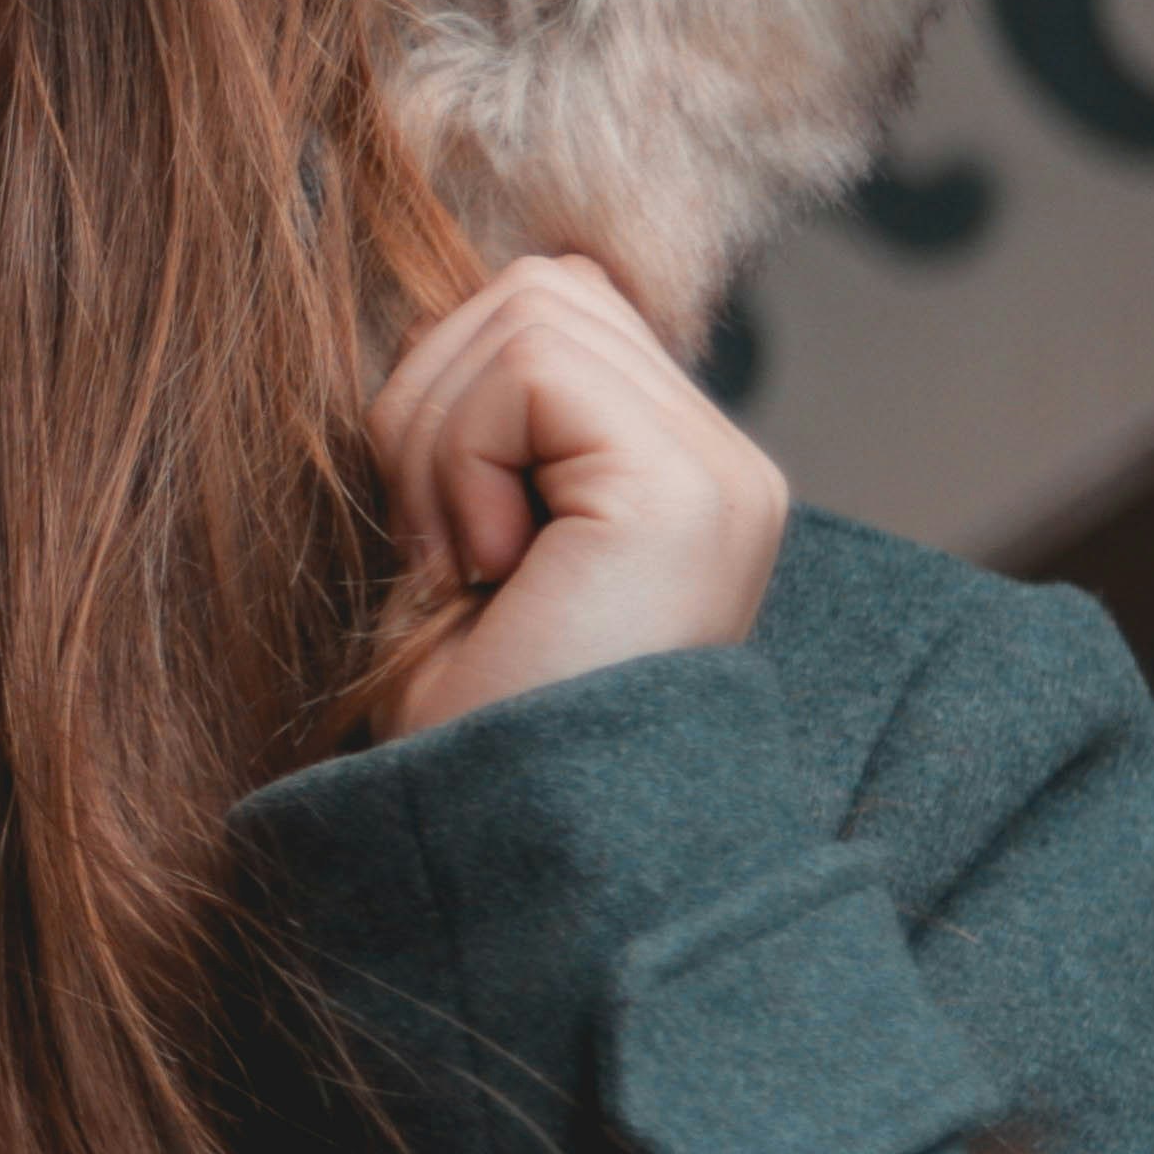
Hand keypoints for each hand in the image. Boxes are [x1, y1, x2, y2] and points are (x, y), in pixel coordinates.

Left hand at [367, 256, 787, 738]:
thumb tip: (431, 311)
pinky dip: (462, 452)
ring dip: (441, 433)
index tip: (438, 534)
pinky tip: (487, 565)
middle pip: (539, 289)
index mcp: (678, 477)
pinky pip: (530, 362)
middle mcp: (723, 465)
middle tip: (441, 550)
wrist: (514, 863)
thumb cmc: (467, 733)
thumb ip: (481, 427)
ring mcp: (718, 473)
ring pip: (527, 305)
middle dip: (438, 398)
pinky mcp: (685, 489)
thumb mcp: (461, 547)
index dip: (460, 386)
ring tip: (465, 563)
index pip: (562, 307)